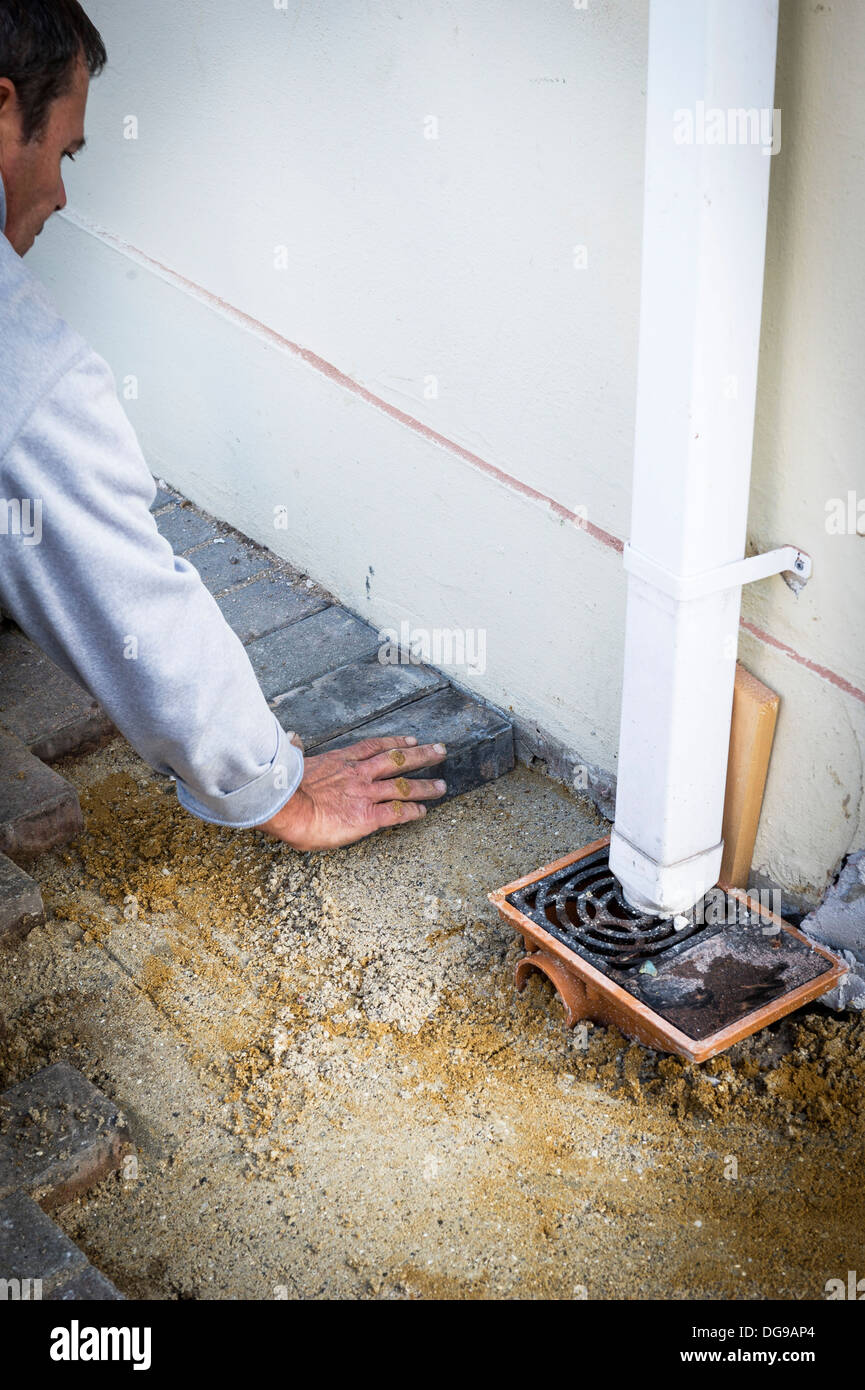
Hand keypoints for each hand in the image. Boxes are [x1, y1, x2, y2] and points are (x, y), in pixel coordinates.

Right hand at [257, 735, 447, 850]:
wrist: (285, 806)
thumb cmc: (281, 788)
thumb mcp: (291, 760)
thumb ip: (297, 749)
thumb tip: (291, 737)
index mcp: (340, 761)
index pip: (373, 747)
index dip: (394, 742)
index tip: (410, 739)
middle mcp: (358, 774)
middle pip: (397, 760)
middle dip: (421, 755)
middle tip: (440, 750)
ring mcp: (365, 794)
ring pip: (403, 785)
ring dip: (424, 785)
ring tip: (442, 785)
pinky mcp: (367, 817)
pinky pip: (396, 812)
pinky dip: (412, 811)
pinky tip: (424, 811)